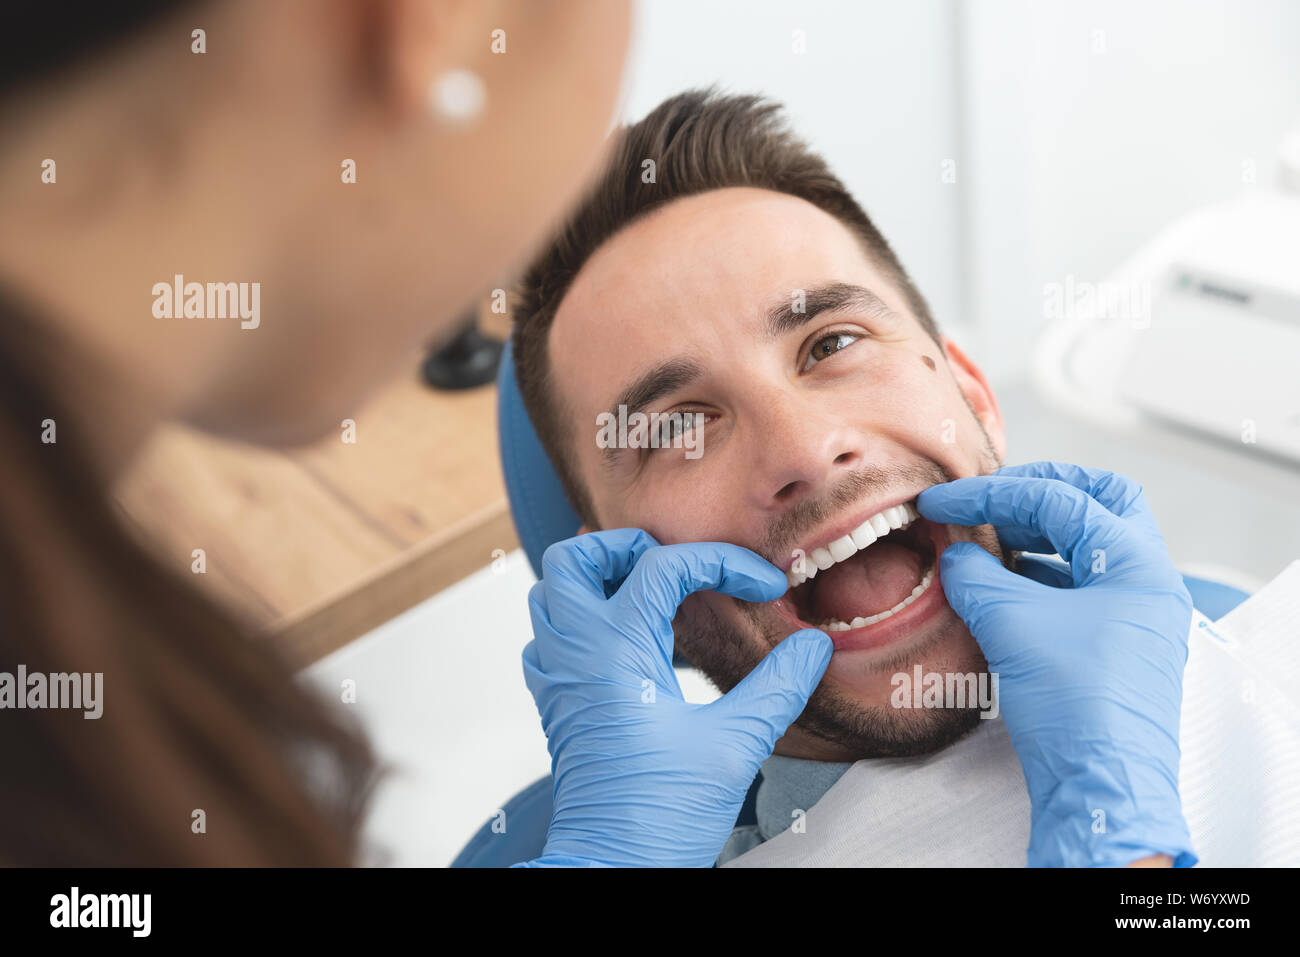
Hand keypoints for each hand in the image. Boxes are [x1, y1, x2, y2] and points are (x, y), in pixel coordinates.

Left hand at [516, 528, 831, 866]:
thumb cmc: (660, 814)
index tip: (761, 587)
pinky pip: (552, 636)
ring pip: (553, 592)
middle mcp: (576, 654)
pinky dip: (584, 619)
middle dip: (628, 546)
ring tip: (655, 592)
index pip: (661, 566)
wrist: (611, 870)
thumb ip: (776, 688)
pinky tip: (629, 641)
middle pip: (575, 557)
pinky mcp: (558, 703)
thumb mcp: (734, 746)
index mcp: (615, 650)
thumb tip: (811, 648)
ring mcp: (559, 677)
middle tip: (680, 565)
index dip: (721, 564)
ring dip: (600, 579)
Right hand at [917, 462, 1196, 867]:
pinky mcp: (1113, 646)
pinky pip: (1075, 590)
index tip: (945, 501)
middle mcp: (1145, 583)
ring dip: (1032, 538)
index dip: (994, 494)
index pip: (1061, 500)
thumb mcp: (1013, 624)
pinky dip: (1035, 577)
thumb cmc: (1076, 706)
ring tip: (981, 543)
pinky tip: (995, 586)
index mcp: (1137, 565)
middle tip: (987, 499)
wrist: (1099, 787)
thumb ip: (977, 576)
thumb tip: (956, 555)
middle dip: (1037, 495)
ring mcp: (1133, 616)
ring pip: (1085, 549)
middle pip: (1096, 506)